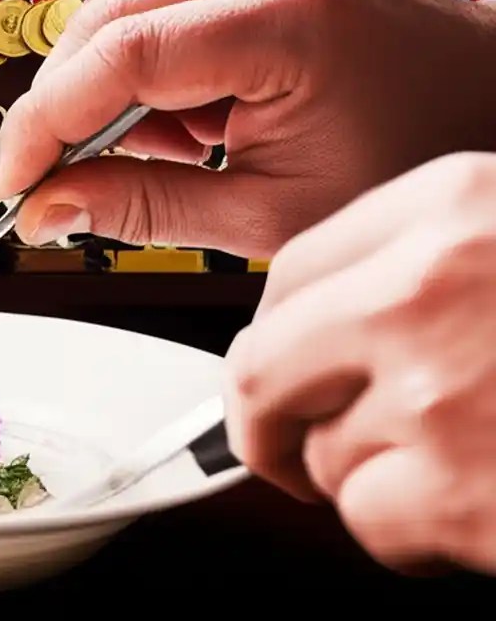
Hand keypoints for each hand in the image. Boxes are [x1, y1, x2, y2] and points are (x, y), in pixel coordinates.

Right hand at [0, 0, 495, 258]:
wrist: (480, 101)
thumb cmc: (405, 155)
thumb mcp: (269, 211)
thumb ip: (144, 208)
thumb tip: (47, 209)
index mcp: (288, 18)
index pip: (119, 59)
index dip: (42, 126)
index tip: (2, 184)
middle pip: (104, 23)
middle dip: (60, 113)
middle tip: (44, 186)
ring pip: (119, 12)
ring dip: (108, 94)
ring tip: (166, 157)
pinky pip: (154, 3)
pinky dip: (145, 70)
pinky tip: (188, 119)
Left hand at [224, 151, 495, 574]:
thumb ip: (430, 264)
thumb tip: (333, 322)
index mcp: (451, 206)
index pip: (293, 272)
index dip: (280, 333)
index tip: (285, 362)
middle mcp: (425, 288)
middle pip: (261, 367)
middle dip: (270, 424)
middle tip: (299, 447)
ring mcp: (437, 391)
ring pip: (317, 452)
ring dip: (367, 476)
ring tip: (458, 462)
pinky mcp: (460, 493)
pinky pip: (370, 519)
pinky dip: (410, 530)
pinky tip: (474, 508)